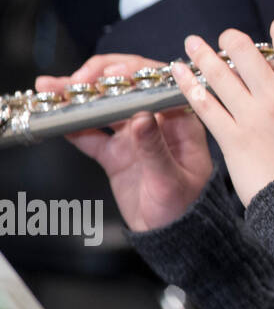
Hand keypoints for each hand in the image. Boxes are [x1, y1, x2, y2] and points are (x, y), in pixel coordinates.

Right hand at [36, 53, 211, 231]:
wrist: (175, 235)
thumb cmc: (186, 206)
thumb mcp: (171, 179)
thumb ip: (155, 149)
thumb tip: (142, 117)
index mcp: (180, 119)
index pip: (155, 83)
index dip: (130, 72)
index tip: (107, 75)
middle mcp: (157, 121)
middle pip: (126, 88)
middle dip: (97, 79)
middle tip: (73, 82)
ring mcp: (134, 136)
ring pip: (104, 108)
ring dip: (79, 97)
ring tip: (52, 89)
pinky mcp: (117, 153)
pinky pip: (91, 135)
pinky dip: (73, 126)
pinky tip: (55, 118)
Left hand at [170, 17, 273, 207]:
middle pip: (245, 52)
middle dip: (232, 39)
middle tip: (226, 39)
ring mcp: (251, 117)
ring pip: (218, 75)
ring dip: (201, 54)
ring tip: (191, 44)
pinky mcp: (231, 138)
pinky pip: (204, 105)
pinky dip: (189, 87)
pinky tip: (181, 76)